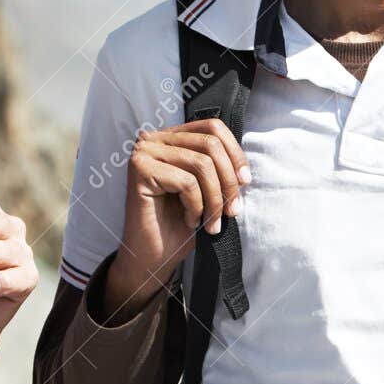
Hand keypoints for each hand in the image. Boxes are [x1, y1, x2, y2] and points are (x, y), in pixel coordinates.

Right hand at [103, 118, 248, 320]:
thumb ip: (219, 168)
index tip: (244, 183)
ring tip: (212, 222)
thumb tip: (243, 167)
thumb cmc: (179, 225)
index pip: (212, 127)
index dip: (235, 153)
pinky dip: (196, 205)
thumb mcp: (207, 190)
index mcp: (171, 138)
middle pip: (210, 144)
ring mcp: (144, 152)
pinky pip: (186, 181)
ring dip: (214, 199)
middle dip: (228, 182)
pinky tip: (190, 220)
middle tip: (231, 211)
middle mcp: (153, 139)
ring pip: (201, 164)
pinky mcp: (139, 169)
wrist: (152, 257)